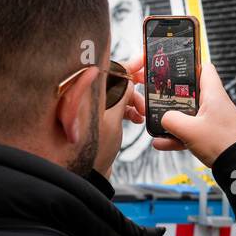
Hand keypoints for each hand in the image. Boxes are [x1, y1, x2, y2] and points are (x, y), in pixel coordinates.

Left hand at [94, 59, 143, 177]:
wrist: (86, 175)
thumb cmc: (93, 149)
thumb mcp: (112, 120)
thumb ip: (121, 96)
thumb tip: (129, 79)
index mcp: (87, 93)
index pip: (108, 70)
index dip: (128, 65)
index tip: (144, 60)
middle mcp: (87, 98)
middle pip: (113, 81)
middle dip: (133, 84)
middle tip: (149, 84)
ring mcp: (91, 109)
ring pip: (117, 95)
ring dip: (133, 100)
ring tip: (143, 111)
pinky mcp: (96, 120)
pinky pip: (115, 107)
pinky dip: (127, 110)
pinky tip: (136, 118)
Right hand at [155, 61, 235, 166]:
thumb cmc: (222, 143)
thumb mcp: (189, 130)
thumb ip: (171, 120)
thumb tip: (163, 118)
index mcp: (213, 94)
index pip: (205, 69)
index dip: (190, 66)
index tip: (173, 68)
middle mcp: (215, 104)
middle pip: (191, 94)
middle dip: (173, 99)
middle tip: (158, 100)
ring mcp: (213, 120)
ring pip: (189, 115)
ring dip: (173, 122)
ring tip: (156, 127)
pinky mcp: (212, 134)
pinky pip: (192, 131)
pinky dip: (178, 136)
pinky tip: (162, 143)